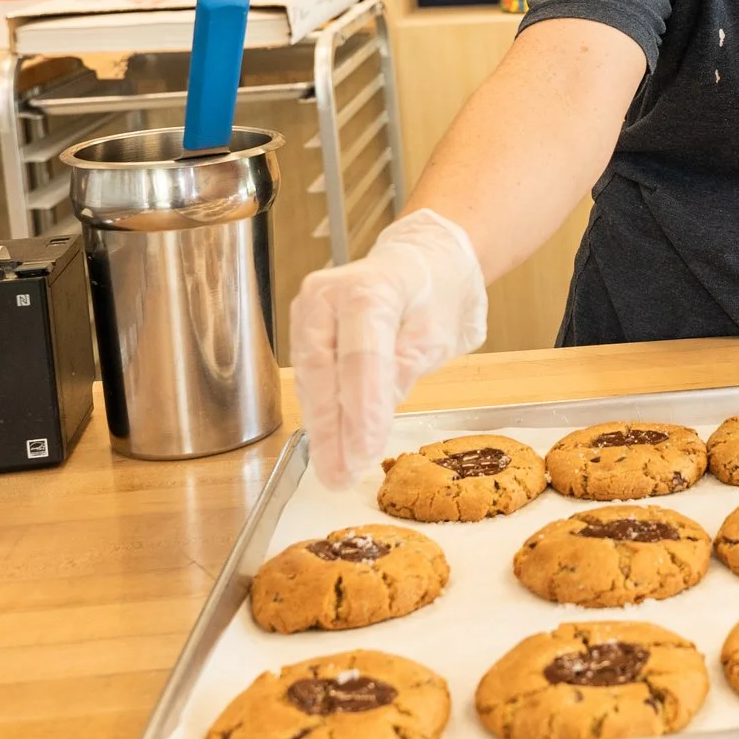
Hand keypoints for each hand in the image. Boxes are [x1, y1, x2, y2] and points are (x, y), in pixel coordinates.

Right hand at [290, 210, 487, 486]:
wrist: (422, 264)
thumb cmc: (434, 298)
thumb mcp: (434, 336)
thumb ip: (401, 372)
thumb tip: (367, 421)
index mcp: (372, 288)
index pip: (361, 356)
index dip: (360, 409)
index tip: (362, 453)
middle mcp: (329, 293)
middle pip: (323, 369)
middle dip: (332, 429)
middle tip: (340, 475)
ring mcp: (310, 308)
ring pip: (310, 377)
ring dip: (322, 427)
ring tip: (334, 471)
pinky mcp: (303, 326)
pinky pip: (310, 375)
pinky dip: (321, 410)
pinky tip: (329, 444)